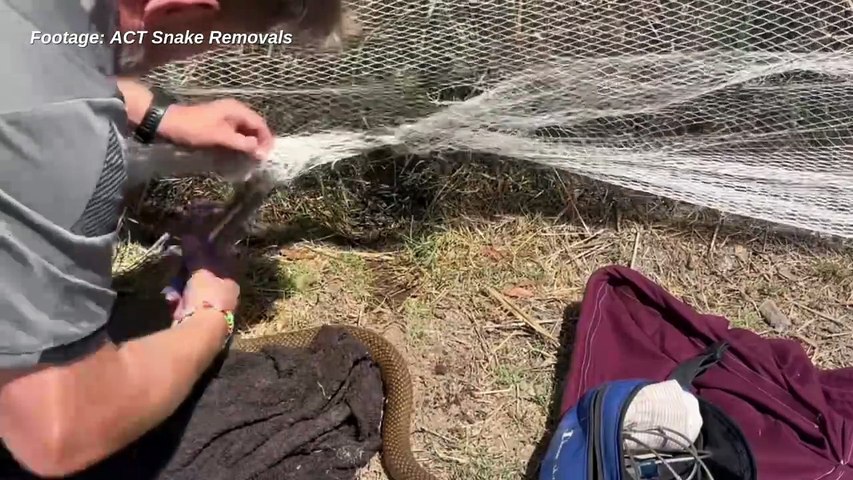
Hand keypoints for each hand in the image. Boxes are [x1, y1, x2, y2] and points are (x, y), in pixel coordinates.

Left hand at [158, 99, 273, 160]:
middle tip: (259, 159)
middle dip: (259, 142)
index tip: (267, 156)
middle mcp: (234, 111)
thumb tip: (260, 151)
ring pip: (244, 131)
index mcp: (237, 110)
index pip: (260, 124)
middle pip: (254, 127)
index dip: (266, 139)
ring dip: (249, 144)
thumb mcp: (220, 137)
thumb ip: (242, 143)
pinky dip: (238, 143)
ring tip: (250, 159)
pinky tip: (238, 154)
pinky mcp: (218, 124)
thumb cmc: (195, 128)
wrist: (168, 122)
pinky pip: (234, 133)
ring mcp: (225, 117)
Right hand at [166, 202, 241, 323]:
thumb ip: (195, 253)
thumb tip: (189, 236)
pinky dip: (177, 300)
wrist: (200, 330)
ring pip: (192, 290)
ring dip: (180, 287)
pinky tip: (172, 300)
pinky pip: (185, 304)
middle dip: (188, 272)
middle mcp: (225, 295)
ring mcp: (211, 308)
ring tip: (173, 289)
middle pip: (204, 276)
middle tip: (178, 267)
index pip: (221, 262)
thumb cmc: (207, 295)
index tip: (192, 249)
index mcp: (231, 281)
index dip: (207, 255)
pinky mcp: (196, 319)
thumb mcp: (201, 270)